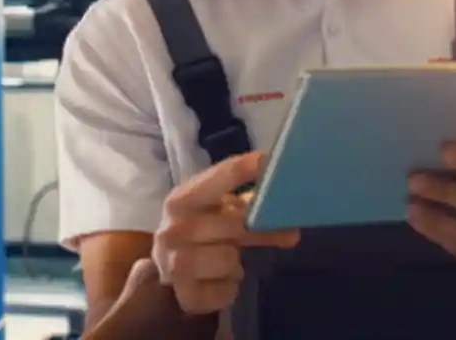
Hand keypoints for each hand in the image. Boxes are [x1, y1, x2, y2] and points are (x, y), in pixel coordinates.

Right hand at [152, 151, 300, 314]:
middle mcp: (174, 228)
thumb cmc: (200, 231)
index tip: (269, 162)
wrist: (166, 269)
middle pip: (235, 224)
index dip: (245, 169)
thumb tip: (290, 219)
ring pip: (230, 259)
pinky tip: (218, 281)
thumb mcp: (218, 212)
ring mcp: (174, 262)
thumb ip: (250, 208)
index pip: (218, 178)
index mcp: (183, 199)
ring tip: (227, 260)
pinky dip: (229, 288)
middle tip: (288, 233)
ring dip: (235, 263)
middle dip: (260, 230)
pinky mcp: (184, 294)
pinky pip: (226, 292)